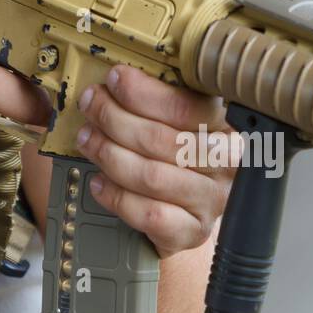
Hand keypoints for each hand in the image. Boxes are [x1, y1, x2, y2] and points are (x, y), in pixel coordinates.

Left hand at [76, 65, 234, 257]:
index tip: (114, 79)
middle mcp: (226, 165)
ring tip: (87, 139)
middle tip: (90, 105)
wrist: (181, 213)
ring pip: (151, 176)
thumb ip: (152, 102)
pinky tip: (98, 182)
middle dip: (115, 118)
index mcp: (225, 127)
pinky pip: (148, 214)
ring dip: (109, 154)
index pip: (187, 107)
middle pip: (162, 140)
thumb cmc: (171, 156)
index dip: (144, 92)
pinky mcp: (192, 233)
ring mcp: (211, 202)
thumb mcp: (172, 122)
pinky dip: (117, 197)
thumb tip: (111, 79)